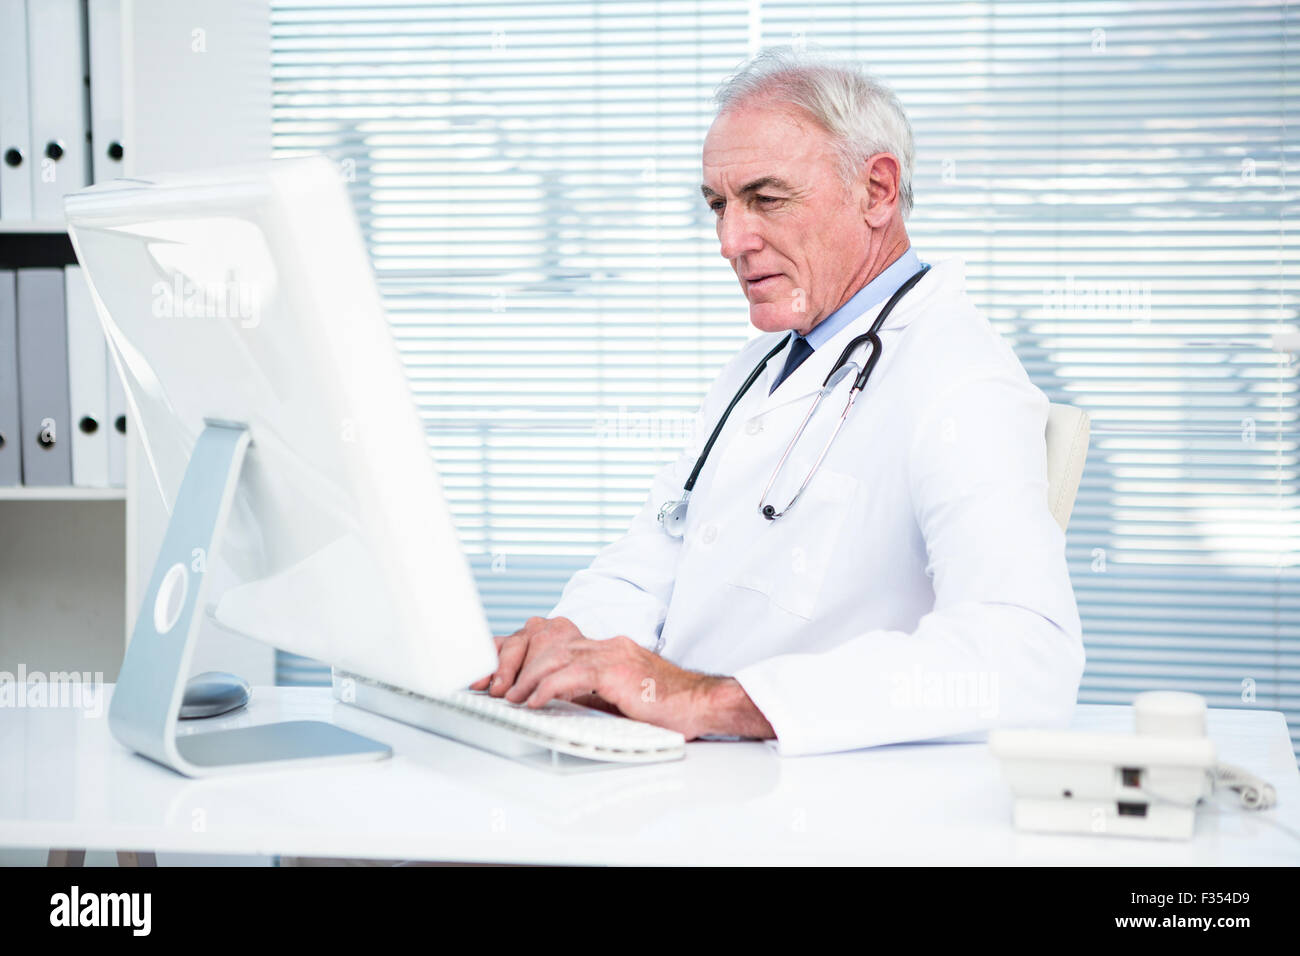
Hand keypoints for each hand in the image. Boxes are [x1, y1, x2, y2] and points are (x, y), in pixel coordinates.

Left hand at [468, 616, 722, 738]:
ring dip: (525, 678)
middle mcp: (605, 643)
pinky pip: (571, 674)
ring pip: (553, 655)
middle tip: (494, 686)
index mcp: (604, 647)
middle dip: (514, 661)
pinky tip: (534, 701)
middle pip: (544, 639)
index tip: (494, 670)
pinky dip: (546, 688)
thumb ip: (588, 691)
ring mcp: (611, 653)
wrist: (702, 704)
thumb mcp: (617, 696)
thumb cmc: (666, 704)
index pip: (550, 638)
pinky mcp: (617, 670)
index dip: (518, 651)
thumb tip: (551, 701)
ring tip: (510, 698)